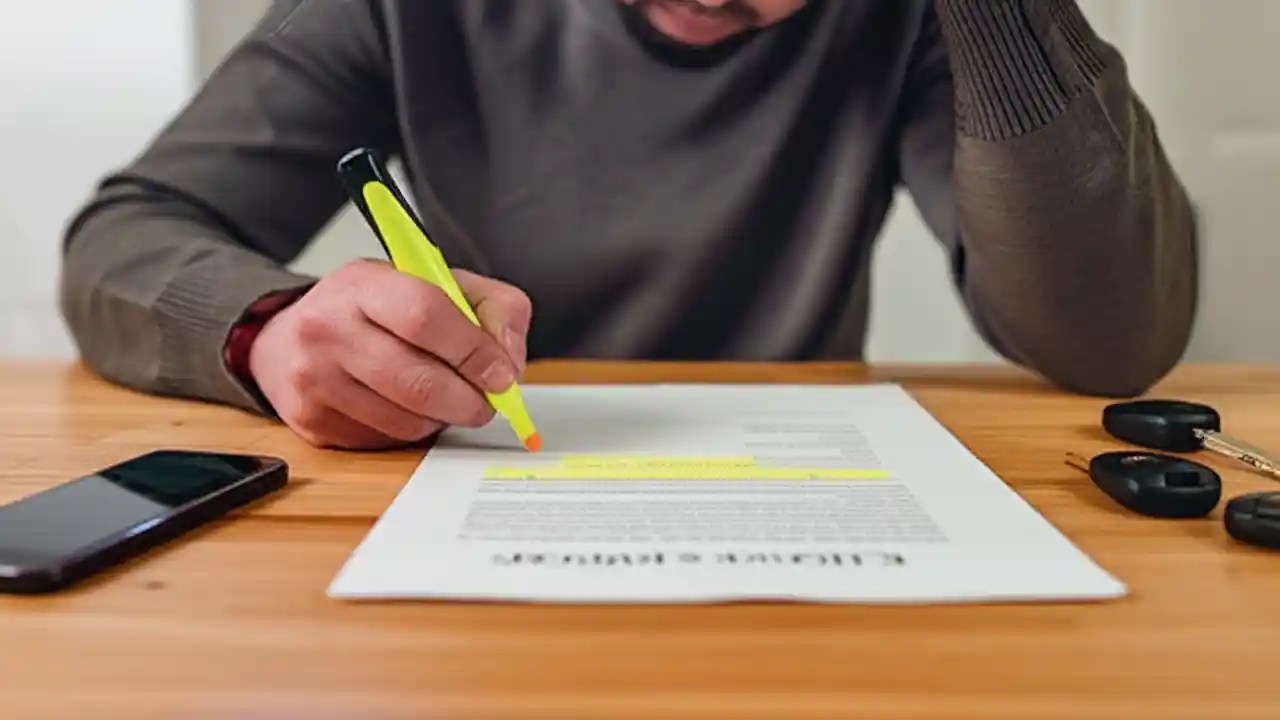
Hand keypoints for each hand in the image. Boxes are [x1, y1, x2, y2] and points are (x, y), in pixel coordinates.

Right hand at [248, 259, 530, 448]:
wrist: (288, 338)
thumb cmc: (372, 310)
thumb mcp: (433, 283)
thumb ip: (491, 306)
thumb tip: (510, 362)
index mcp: (362, 284)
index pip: (425, 315)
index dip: (474, 350)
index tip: (502, 374)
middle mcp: (328, 329)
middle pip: (419, 382)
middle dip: (469, 400)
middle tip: (488, 402)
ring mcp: (315, 380)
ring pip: (407, 421)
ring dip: (443, 418)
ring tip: (446, 397)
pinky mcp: (313, 422)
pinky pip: (386, 440)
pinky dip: (413, 431)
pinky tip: (409, 408)